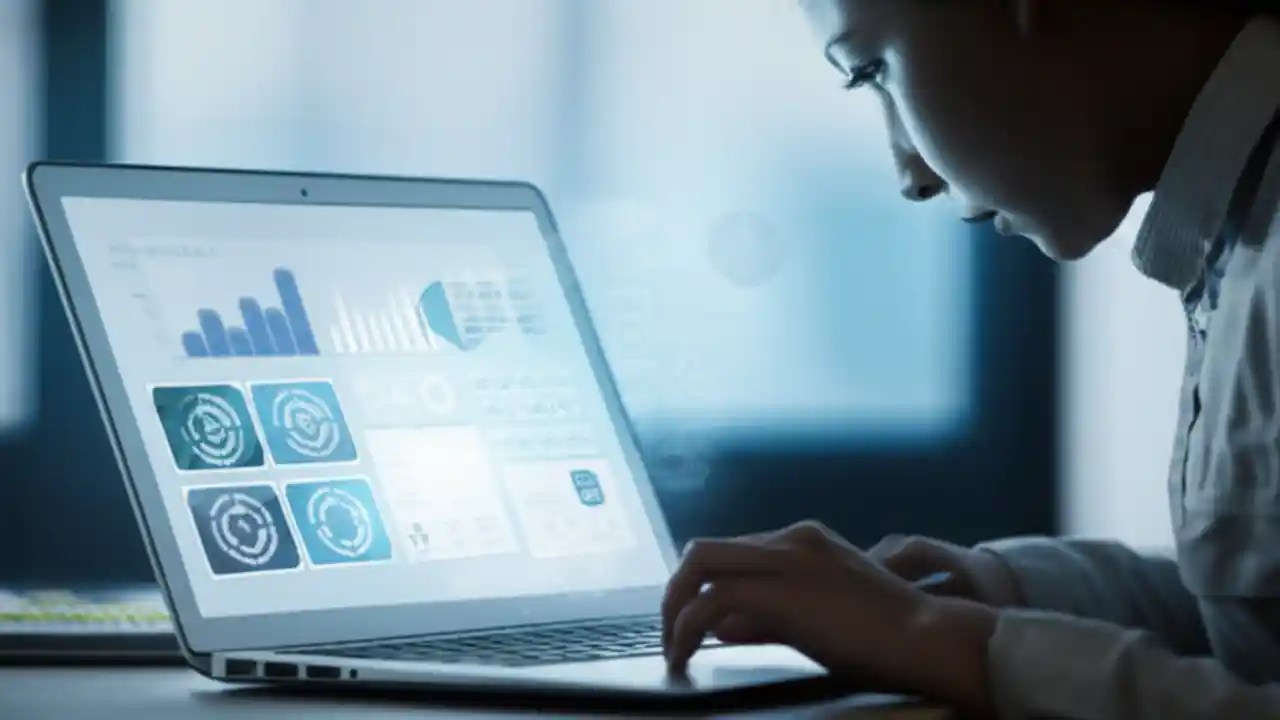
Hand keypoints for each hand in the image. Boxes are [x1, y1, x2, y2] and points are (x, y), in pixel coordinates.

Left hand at [661, 521, 997, 713]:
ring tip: (673, 650)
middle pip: (705, 550)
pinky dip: (687, 629)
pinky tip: (685, 657)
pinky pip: (712, 601)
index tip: (692, 622)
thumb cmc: (886, 639)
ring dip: (674, 609)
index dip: (703, 588)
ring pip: (700, 564)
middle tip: (670, 634)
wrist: (928, 639)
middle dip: (677, 593)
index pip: (732, 553)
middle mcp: (791, 539)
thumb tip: (721, 627)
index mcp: (803, 541)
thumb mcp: (818, 619)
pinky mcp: (783, 589)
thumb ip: (767, 619)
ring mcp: (787, 558)